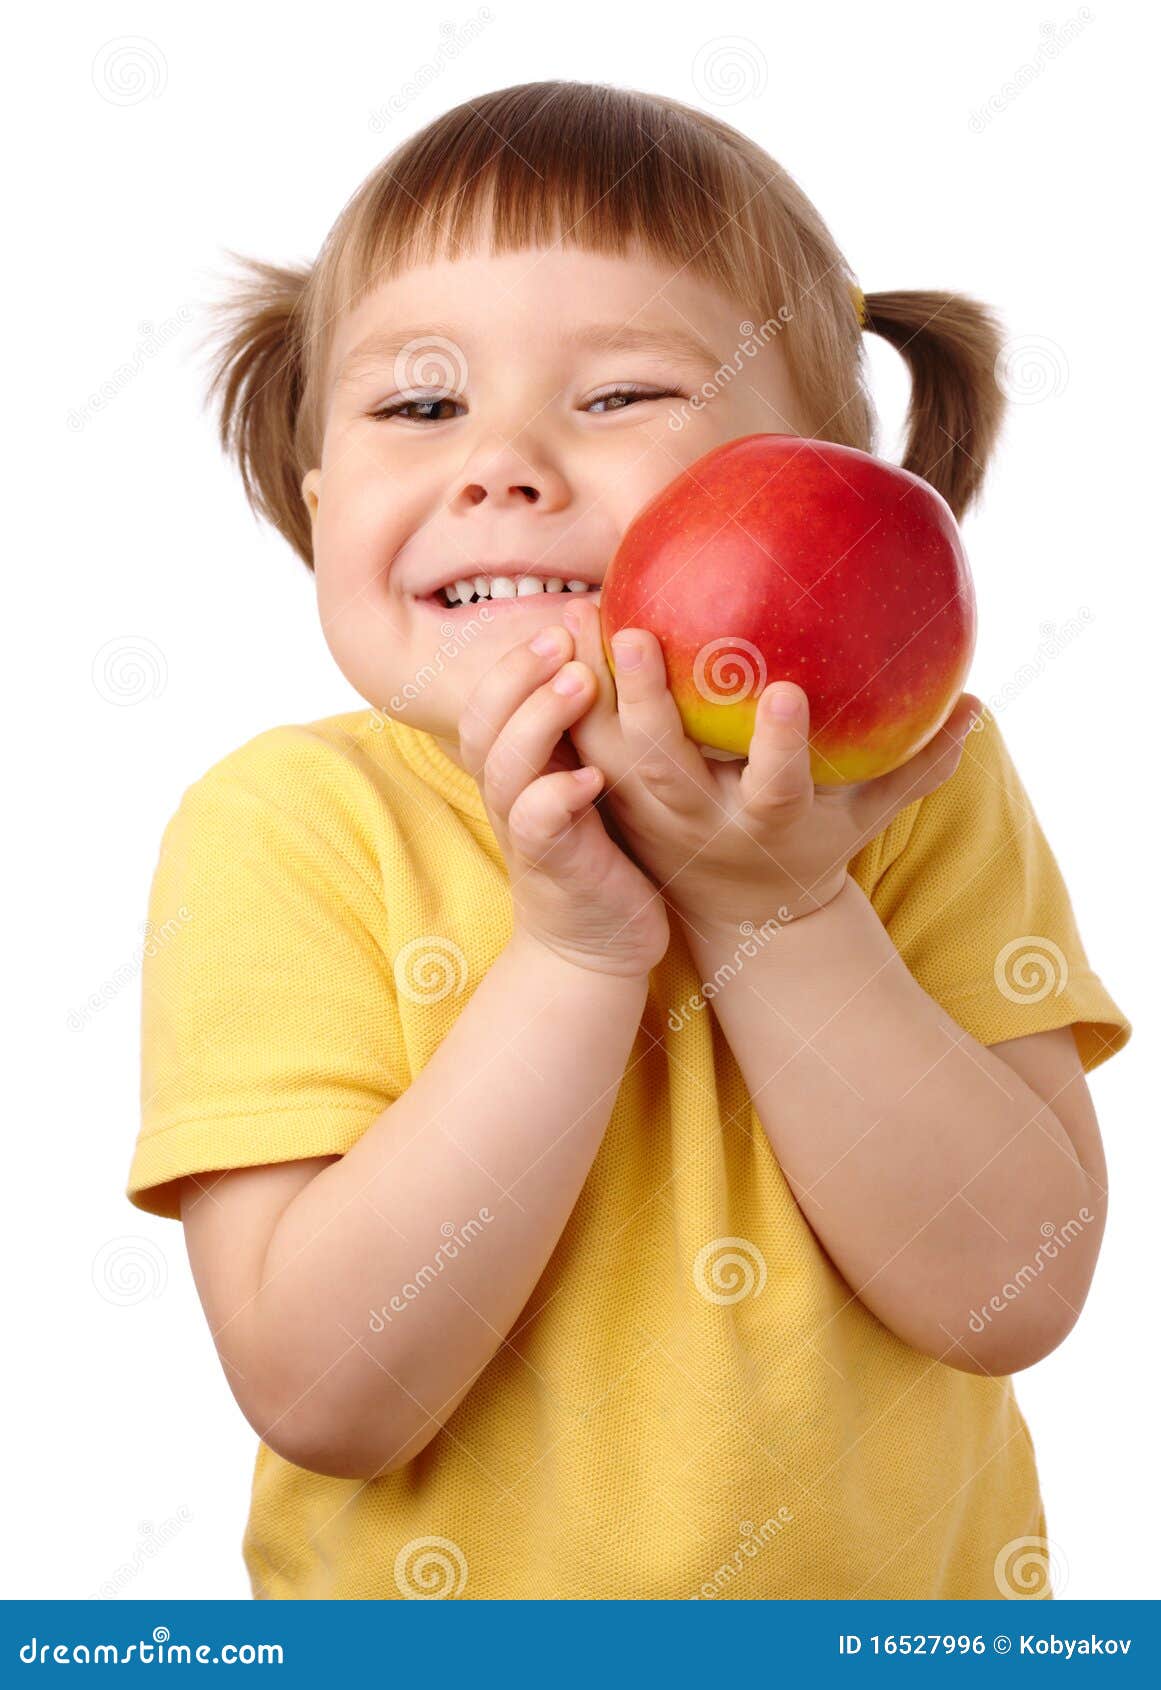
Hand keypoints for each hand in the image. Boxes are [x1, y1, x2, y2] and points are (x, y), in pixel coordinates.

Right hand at [457, 621, 670, 977]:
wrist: (601, 944)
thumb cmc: (606, 848)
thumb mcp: (593, 774)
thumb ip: (594, 724)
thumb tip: (627, 641)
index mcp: (519, 764)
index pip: (492, 698)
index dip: (517, 659)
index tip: (562, 619)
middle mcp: (510, 792)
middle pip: (483, 721)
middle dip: (520, 674)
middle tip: (565, 637)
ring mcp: (527, 832)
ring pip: (504, 766)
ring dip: (538, 718)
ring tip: (580, 683)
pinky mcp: (554, 868)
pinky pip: (537, 826)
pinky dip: (555, 796)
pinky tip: (588, 778)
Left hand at [559, 596, 980, 930]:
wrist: (741, 914)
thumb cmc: (814, 844)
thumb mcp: (868, 817)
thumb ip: (918, 765)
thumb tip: (977, 705)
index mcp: (767, 824)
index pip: (776, 788)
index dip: (780, 747)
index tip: (786, 692)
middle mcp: (700, 824)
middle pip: (668, 771)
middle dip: (650, 706)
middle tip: (635, 636)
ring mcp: (650, 818)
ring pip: (610, 760)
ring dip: (587, 699)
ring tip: (572, 623)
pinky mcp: (616, 805)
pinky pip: (582, 750)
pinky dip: (566, 701)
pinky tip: (555, 630)